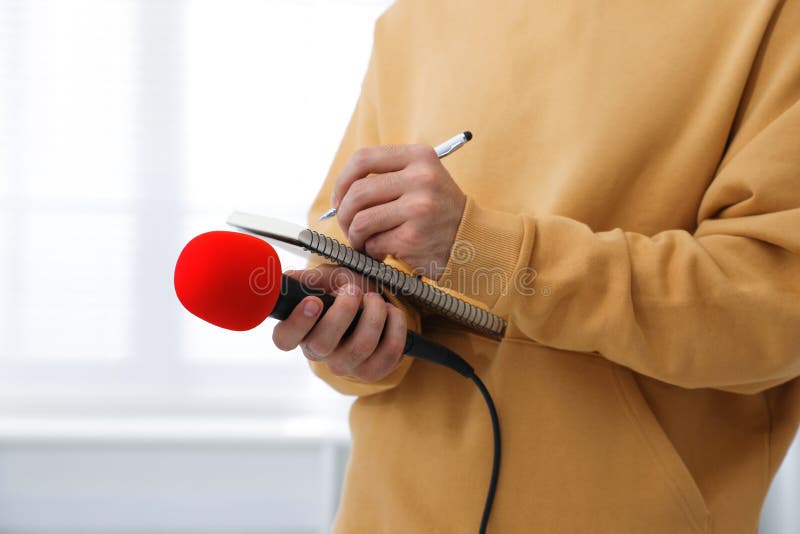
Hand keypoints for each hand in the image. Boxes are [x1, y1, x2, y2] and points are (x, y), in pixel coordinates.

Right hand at [271, 265, 406, 381]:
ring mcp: (345, 365)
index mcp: (301, 331)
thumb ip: (307, 279)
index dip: (297, 323)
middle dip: (343, 311)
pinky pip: (388, 353)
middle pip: (322, 344)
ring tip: (375, 299)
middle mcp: (319, 352)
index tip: (314, 302)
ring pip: (360, 347)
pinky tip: (391, 313)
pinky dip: (395, 326)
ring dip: (374, 314)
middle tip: (353, 291)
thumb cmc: (345, 289)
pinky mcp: (371, 371)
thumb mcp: (326, 278)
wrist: (375, 300)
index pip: (284, 339)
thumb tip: (288, 278)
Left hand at [332, 144, 465, 279]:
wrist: (472, 240)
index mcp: (419, 157)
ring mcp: (418, 208)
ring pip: (361, 221)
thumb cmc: (439, 210)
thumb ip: (388, 176)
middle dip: (344, 214)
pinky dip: (372, 251)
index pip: (364, 159)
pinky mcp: (414, 237)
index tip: (339, 198)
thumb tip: (341, 193)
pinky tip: (382, 252)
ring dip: (355, 236)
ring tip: (362, 242)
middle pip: (358, 192)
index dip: (342, 180)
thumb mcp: (423, 178)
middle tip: (348, 226)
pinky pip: (374, 244)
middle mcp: (420, 179)